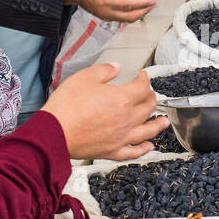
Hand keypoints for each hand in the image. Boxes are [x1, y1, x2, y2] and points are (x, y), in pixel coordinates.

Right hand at [41, 63, 168, 159]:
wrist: (54, 132)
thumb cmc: (67, 106)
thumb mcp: (84, 77)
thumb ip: (104, 70)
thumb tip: (116, 67)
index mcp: (122, 99)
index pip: (142, 87)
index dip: (145, 79)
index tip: (142, 76)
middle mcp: (127, 119)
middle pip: (148, 107)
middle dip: (151, 98)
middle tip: (149, 94)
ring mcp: (121, 137)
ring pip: (147, 131)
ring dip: (158, 124)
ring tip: (164, 121)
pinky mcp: (112, 151)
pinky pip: (133, 151)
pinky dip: (144, 149)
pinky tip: (149, 147)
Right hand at [66, 0, 155, 22]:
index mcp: (106, 0)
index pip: (129, 4)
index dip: (143, 3)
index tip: (152, 1)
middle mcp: (106, 12)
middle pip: (130, 17)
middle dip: (144, 11)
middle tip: (152, 4)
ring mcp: (106, 17)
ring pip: (127, 19)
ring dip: (138, 13)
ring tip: (146, 4)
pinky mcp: (106, 17)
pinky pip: (122, 18)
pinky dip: (131, 13)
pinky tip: (136, 7)